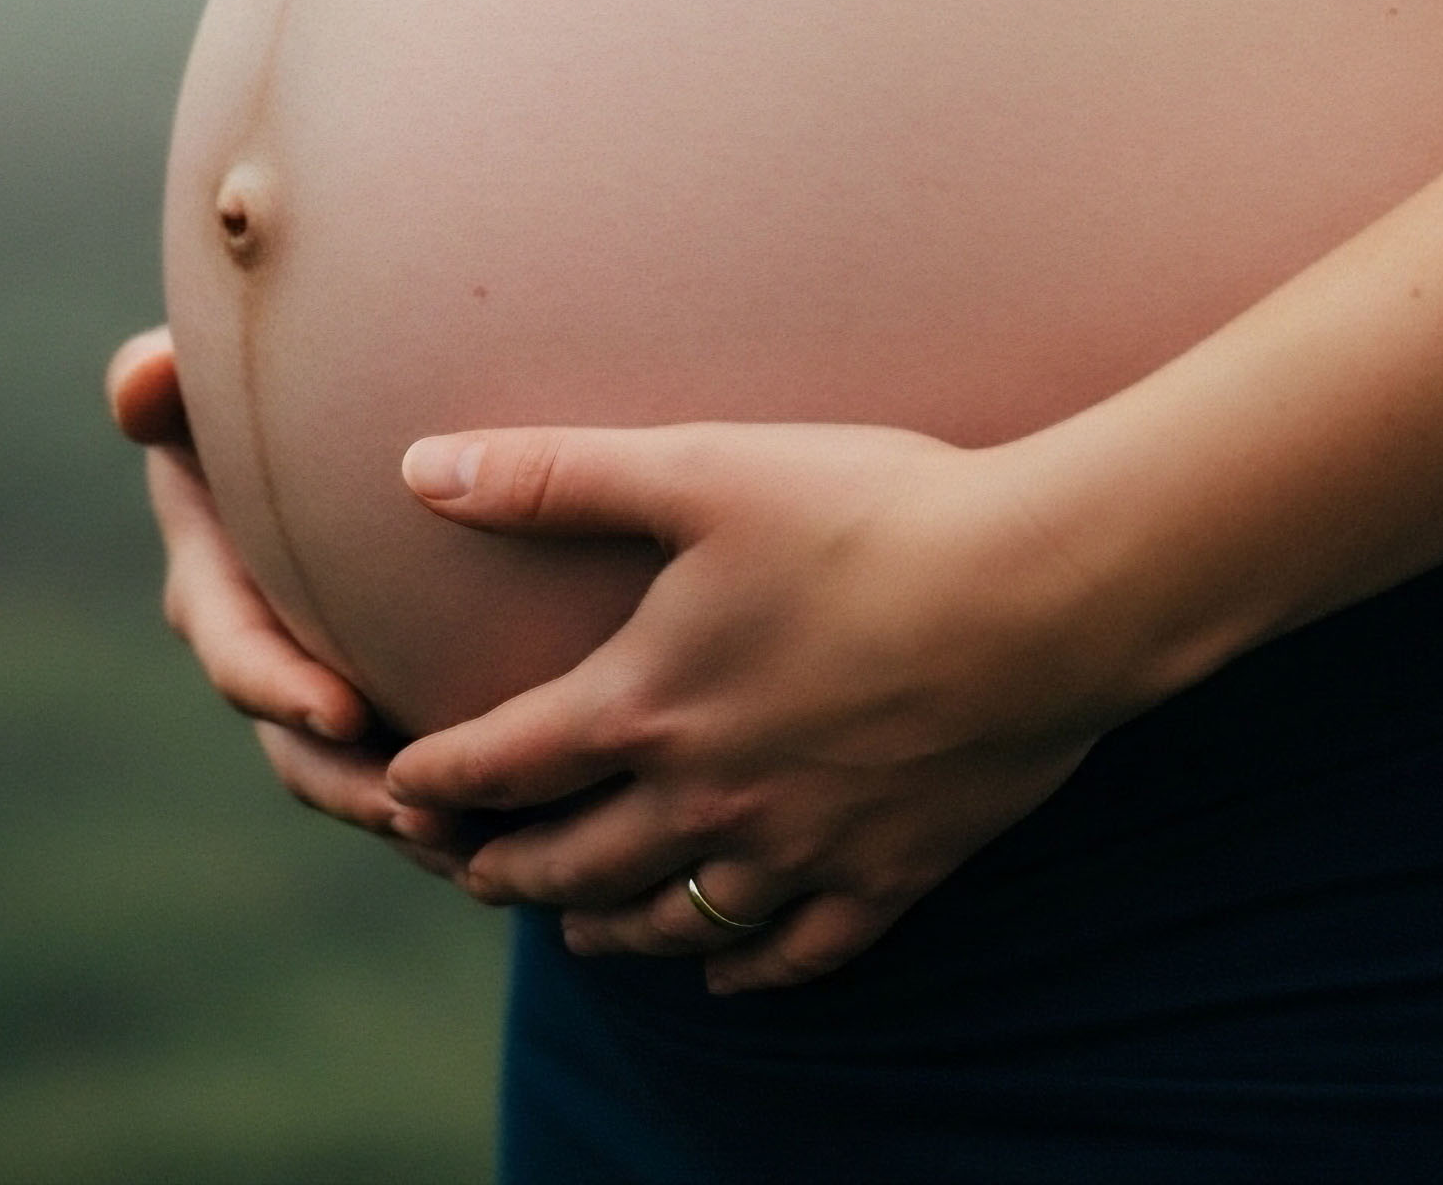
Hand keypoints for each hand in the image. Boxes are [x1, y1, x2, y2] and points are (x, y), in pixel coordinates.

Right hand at [108, 328, 475, 878]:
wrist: (372, 429)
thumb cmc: (283, 385)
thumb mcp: (219, 378)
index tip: (343, 712)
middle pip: (302, 750)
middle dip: (357, 788)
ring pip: (367, 782)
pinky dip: (469, 814)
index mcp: (221, 586)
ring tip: (484, 846)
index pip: (239, 650)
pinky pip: (427, 778)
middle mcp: (270, 656)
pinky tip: (539, 834)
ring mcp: (331, 692)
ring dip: (416, 819)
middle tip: (427, 811)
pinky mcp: (396, 710)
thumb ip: (172, 378)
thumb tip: (137, 384)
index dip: (280, 687)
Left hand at [381, 421, 1136, 994]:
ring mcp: (803, 848)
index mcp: (649, 704)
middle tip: (471, 876)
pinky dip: (750, 970)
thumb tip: (415, 467)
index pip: (505, 764)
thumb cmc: (873, 514)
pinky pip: (802, 951)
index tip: (400, 790)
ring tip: (579, 931)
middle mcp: (709, 798)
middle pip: (578, 864)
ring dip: (613, 930)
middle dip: (511, 873)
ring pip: (678, 922)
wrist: (1042, 592)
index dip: (440, 779)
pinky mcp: (891, 872)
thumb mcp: (701, 469)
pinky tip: (729, 974)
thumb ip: (553, 475)